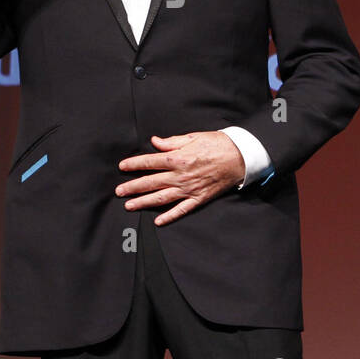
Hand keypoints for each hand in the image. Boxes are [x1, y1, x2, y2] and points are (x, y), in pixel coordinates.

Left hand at [116, 132, 245, 225]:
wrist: (240, 157)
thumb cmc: (217, 144)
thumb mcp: (193, 137)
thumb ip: (172, 142)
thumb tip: (155, 142)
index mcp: (178, 158)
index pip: (150, 162)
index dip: (134, 164)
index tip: (122, 167)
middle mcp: (180, 176)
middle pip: (151, 182)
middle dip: (133, 187)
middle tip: (119, 191)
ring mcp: (189, 189)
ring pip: (162, 198)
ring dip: (144, 202)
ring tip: (129, 206)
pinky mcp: (199, 198)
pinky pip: (182, 210)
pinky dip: (169, 216)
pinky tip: (158, 221)